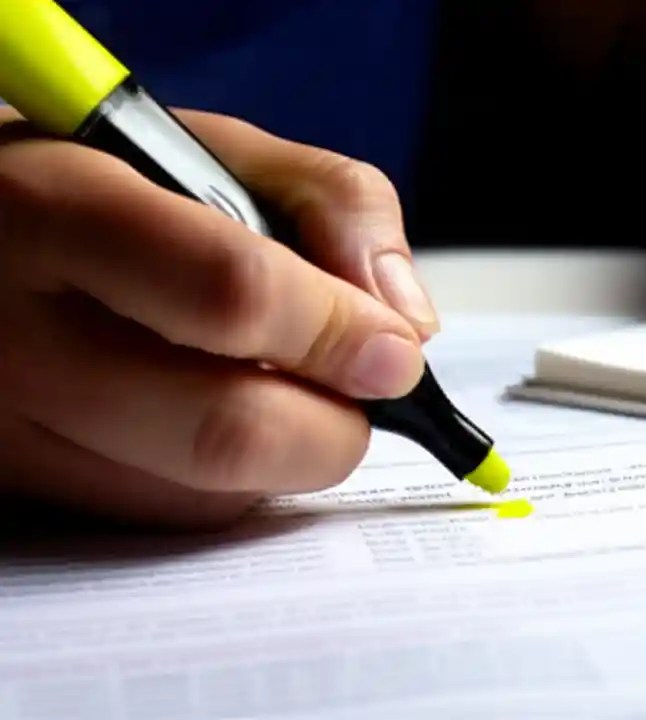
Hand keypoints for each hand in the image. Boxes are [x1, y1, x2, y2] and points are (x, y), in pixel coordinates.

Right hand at [0, 109, 438, 528]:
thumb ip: (333, 204)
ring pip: (209, 495)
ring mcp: (7, 435)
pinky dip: (230, 481)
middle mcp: (14, 337)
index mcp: (59, 210)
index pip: (231, 294)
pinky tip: (209, 410)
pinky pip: (169, 519)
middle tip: (363, 392)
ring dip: (286, 455)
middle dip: (335, 425)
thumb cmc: (108, 189)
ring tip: (271, 381)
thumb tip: (406, 325)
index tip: (395, 352)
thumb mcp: (216, 149)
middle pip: (224, 430)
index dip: (338, 332)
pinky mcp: (21, 494)